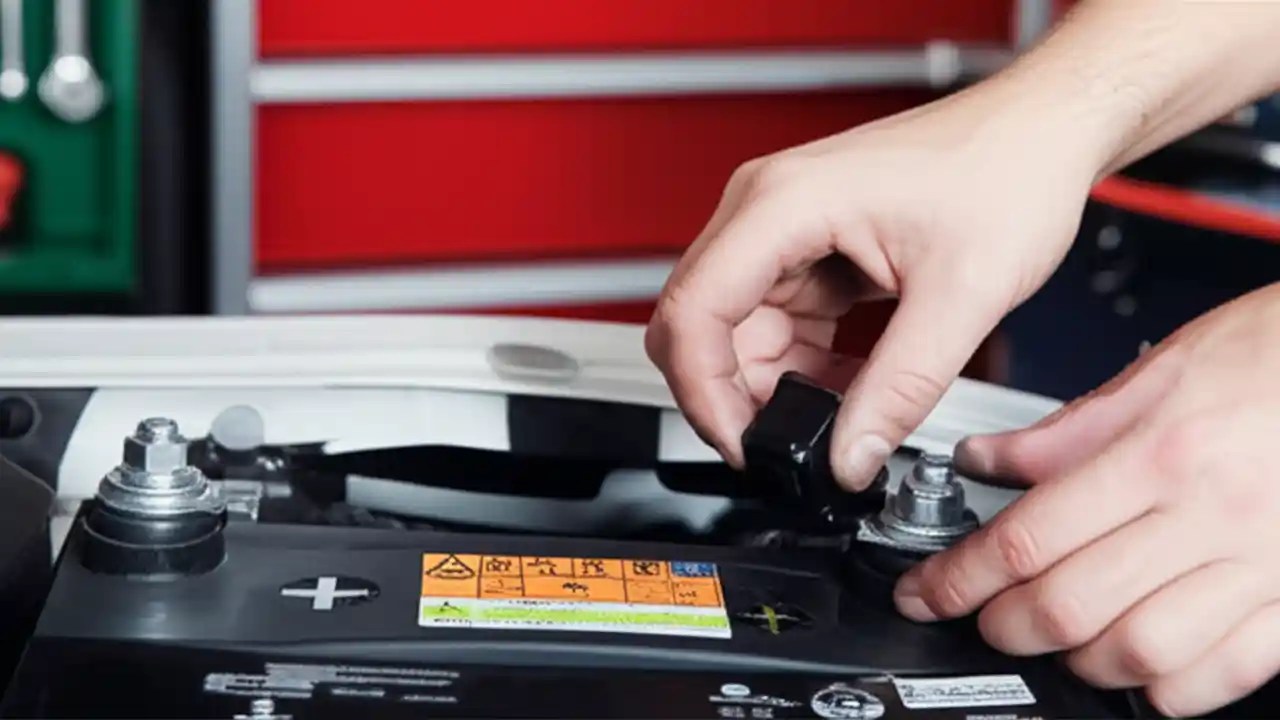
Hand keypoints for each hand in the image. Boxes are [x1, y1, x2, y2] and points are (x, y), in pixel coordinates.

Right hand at [644, 85, 1099, 489]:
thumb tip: (850, 458)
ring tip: (847, 407)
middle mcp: (765, 209)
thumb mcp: (961, 297)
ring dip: (780, 383)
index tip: (744, 445)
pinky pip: (779, 323)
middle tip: (789, 446)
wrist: (1041, 132)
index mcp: (783, 203)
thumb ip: (900, 389)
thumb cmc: (1007, 169)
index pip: (693, 311)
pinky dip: (805, 364)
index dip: (703, 392)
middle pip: (702, 325)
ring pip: (738, 333)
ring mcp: (781, 227)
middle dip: (737, 396)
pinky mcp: (806, 247)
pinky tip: (855, 378)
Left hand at [895, 283, 1279, 716]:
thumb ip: (1068, 429)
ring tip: (1049, 640)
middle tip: (974, 617)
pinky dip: (1169, 689)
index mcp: (1163, 453)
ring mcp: (1262, 566)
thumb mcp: (1166, 366)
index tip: (926, 591)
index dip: (959, 577)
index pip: (1030, 537)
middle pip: (1072, 604)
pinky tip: (1138, 671)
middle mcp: (1211, 517)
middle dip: (1001, 624)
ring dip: (1076, 660)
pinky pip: (1226, 672)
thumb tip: (986, 456)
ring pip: (1142, 652)